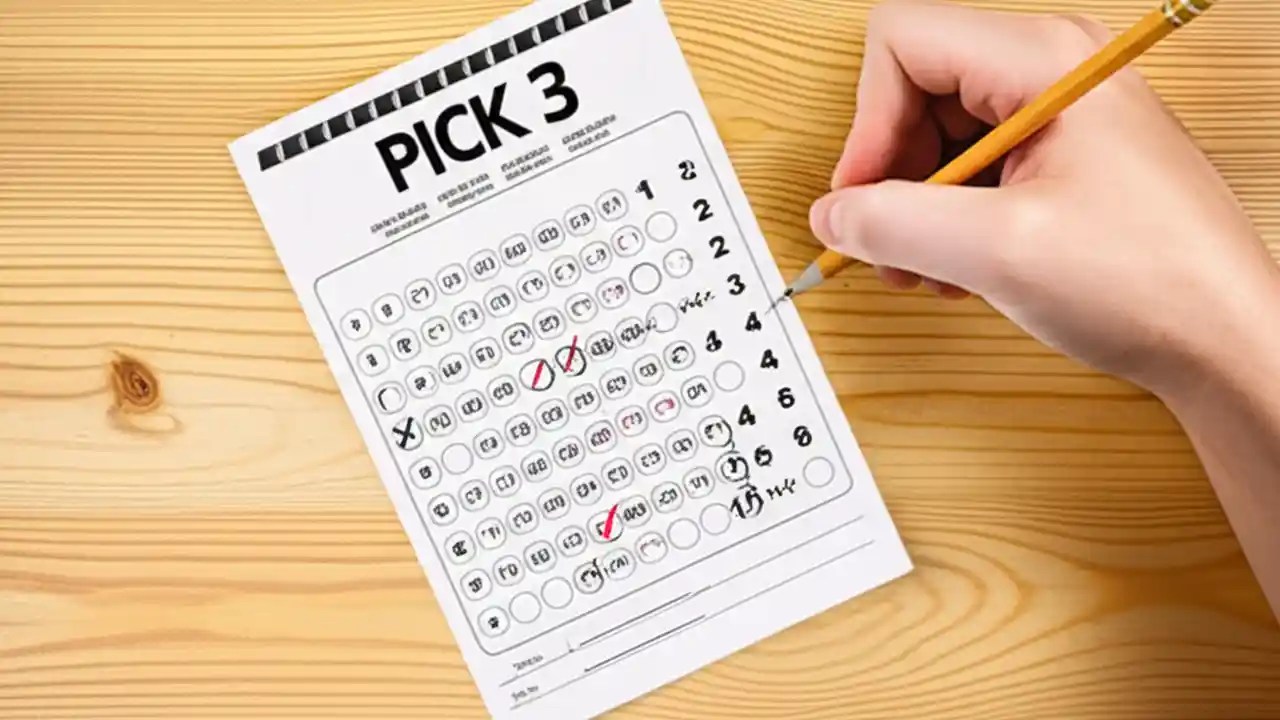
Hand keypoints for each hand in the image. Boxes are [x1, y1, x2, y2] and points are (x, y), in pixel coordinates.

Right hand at [809, 0, 1279, 397]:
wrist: (1223, 340)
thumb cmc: (1148, 281)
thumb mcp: (997, 251)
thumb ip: (893, 223)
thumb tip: (832, 215)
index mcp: (1042, 61)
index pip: (902, 45)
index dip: (867, 123)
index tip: (863, 197)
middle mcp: (1048, 74)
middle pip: (914, 93)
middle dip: (889, 174)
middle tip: (889, 245)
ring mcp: (1056, 117)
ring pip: (938, 138)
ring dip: (915, 209)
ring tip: (929, 271)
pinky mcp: (1059, 160)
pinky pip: (972, 172)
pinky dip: (949, 223)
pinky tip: (962, 271)